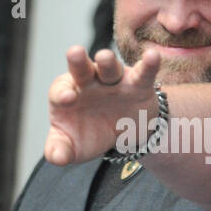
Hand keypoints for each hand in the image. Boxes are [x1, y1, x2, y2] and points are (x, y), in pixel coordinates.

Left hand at [44, 45, 160, 165]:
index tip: (67, 98)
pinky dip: (148, 64)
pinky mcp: (138, 85)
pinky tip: (152, 56)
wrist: (124, 135)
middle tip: (74, 52)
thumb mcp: (72, 148)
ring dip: (107, 61)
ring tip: (105, 57)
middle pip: (81, 69)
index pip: (60, 90)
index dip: (62, 93)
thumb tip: (58, 157)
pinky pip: (143, 73)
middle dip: (78, 61)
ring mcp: (114, 82)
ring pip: (109, 68)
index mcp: (68, 94)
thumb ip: (59, 152)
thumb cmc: (91, 134)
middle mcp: (89, 83)